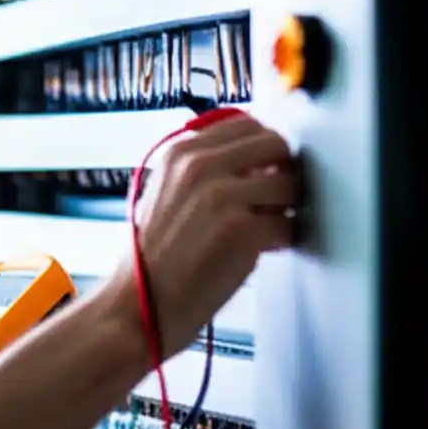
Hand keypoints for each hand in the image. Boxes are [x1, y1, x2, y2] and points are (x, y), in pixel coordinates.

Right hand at [121, 113, 295, 357]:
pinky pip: (289, 225)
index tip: (263, 169)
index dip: (262, 149)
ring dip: (285, 208)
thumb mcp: (165, 192)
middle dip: (281, 171)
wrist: (137, 304)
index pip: (245, 124)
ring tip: (263, 228)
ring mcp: (220, 196)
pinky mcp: (241, 231)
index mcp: (179, 152)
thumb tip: (259, 158)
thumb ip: (204, 168)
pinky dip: (282, 240)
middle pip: (274, 144)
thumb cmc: (153, 256)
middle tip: (273, 198)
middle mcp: (198, 165)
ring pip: (289, 184)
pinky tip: (260, 250)